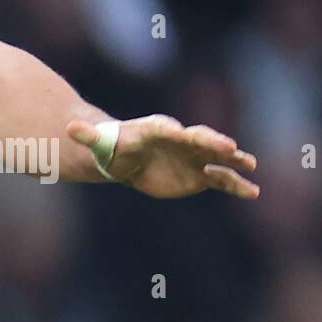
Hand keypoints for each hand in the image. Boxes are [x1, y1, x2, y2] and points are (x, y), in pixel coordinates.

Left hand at [68, 114, 259, 198]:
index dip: (173, 132)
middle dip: (211, 141)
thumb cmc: (114, 146)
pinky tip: (253, 192)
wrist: (129, 157)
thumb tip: (68, 129)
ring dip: (232, 159)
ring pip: (216, 157)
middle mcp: (180, 140)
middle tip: (228, 145)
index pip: (165, 129)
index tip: (182, 133)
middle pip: (198, 138)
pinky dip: (237, 185)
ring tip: (249, 164)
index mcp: (155, 130)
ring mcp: (194, 157)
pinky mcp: (201, 175)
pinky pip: (222, 180)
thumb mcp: (100, 142)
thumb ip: (88, 136)